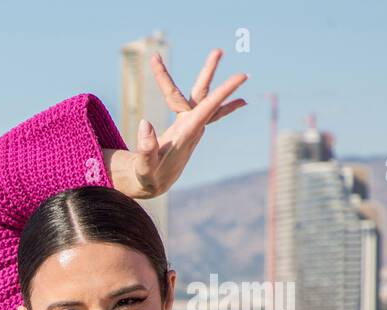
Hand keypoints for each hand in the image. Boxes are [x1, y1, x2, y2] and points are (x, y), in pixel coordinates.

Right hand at [103, 48, 247, 199]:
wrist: (156, 183)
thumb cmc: (149, 175)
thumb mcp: (145, 166)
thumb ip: (146, 148)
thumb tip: (145, 123)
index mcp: (186, 132)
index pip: (208, 107)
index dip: (224, 91)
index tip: (241, 76)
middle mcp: (192, 125)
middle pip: (201, 94)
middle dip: (208, 72)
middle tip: (218, 50)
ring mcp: (191, 124)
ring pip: (200, 95)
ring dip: (206, 75)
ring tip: (217, 53)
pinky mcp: (187, 125)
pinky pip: (204, 108)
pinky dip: (218, 101)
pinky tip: (240, 100)